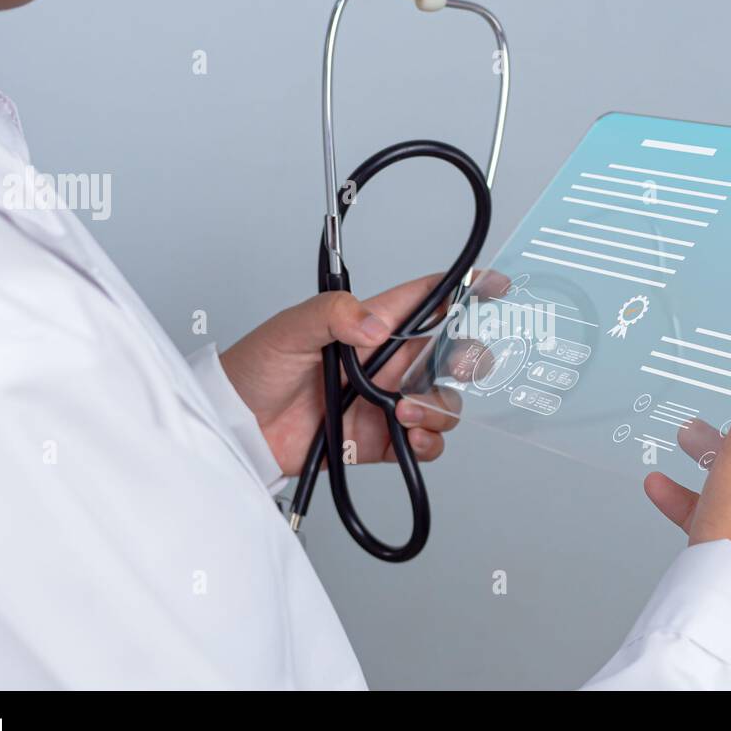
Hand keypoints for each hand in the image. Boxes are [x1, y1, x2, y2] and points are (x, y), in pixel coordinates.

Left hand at [219, 275, 460, 475]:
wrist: (236, 426)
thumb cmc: (254, 368)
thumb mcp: (290, 328)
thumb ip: (334, 316)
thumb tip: (376, 326)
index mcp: (370, 325)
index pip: (427, 301)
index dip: (464, 291)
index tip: (494, 288)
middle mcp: (385, 363)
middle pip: (449, 354)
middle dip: (466, 359)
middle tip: (457, 367)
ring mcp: (385, 402)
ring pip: (442, 401)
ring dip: (439, 407)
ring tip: (406, 414)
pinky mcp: (378, 440)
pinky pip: (423, 442)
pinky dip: (430, 442)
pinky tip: (412, 438)